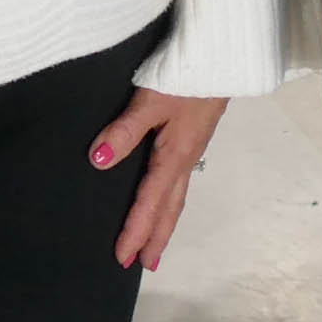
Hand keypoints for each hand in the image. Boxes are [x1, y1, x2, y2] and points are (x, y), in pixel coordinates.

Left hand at [93, 87, 226, 271]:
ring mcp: (192, 148)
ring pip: (177, 195)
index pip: (150, 202)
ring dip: (164, 221)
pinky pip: (180, 180)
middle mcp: (186, 159)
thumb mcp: (151, 100)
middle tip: (143, 265)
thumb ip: (124, 130)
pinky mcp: (194, 136)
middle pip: (169, 208)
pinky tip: (165, 195)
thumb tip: (98, 161)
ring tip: (154, 243)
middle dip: (156, 237)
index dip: (135, 230)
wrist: (222, 55)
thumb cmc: (186, 76)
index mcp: (174, 156)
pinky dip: (170, 199)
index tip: (122, 258)